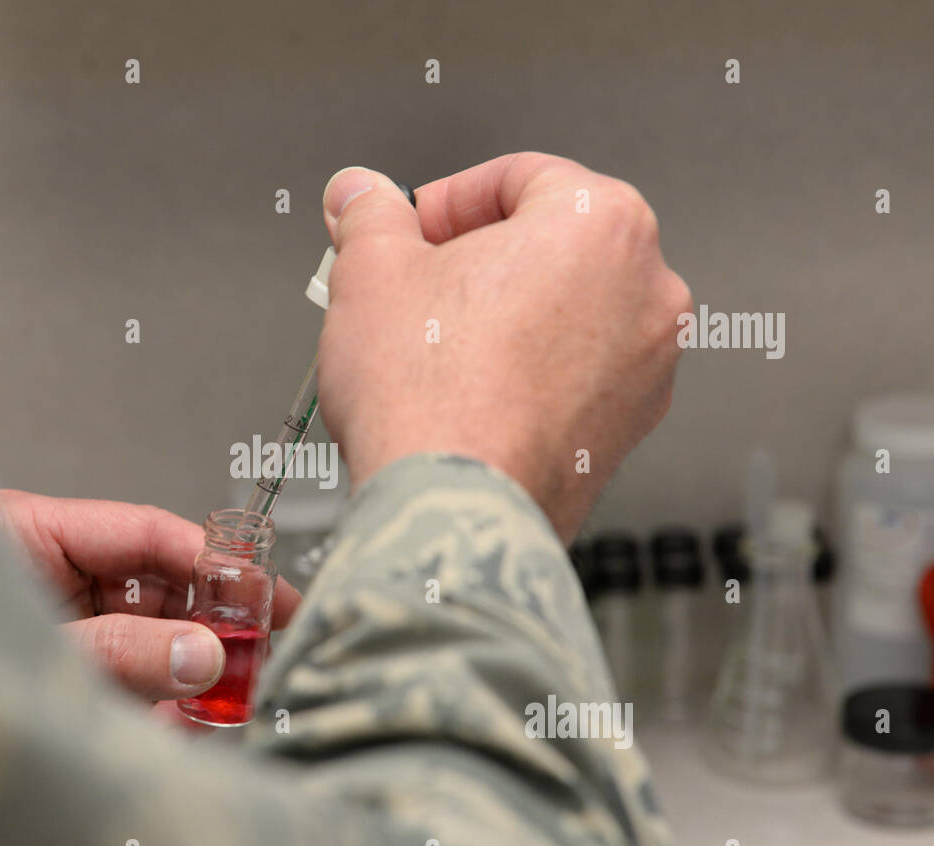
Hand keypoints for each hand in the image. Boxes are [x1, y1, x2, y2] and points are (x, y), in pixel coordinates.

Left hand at [0, 491, 300, 699]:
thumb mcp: (30, 648)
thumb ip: (119, 651)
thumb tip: (203, 653)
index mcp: (32, 535)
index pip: (145, 533)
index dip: (212, 560)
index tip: (264, 590)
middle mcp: (48, 577)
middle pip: (154, 587)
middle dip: (207, 624)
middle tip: (256, 656)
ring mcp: (55, 628)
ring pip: (147, 639)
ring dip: (189, 671)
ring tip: (224, 700)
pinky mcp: (61, 677)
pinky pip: (127, 683)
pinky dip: (160, 706)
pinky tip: (184, 725)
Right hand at [317, 155, 691, 540]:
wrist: (453, 507)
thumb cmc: (430, 394)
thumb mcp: (373, 270)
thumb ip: (370, 214)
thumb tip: (360, 194)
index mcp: (600, 222)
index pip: (520, 176)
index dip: (446, 200)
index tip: (408, 229)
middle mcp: (646, 289)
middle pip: (550, 245)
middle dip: (474, 259)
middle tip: (413, 284)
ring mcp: (647, 366)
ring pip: (564, 313)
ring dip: (501, 316)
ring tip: (431, 346)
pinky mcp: (626, 429)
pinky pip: (573, 375)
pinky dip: (526, 373)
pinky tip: (466, 393)